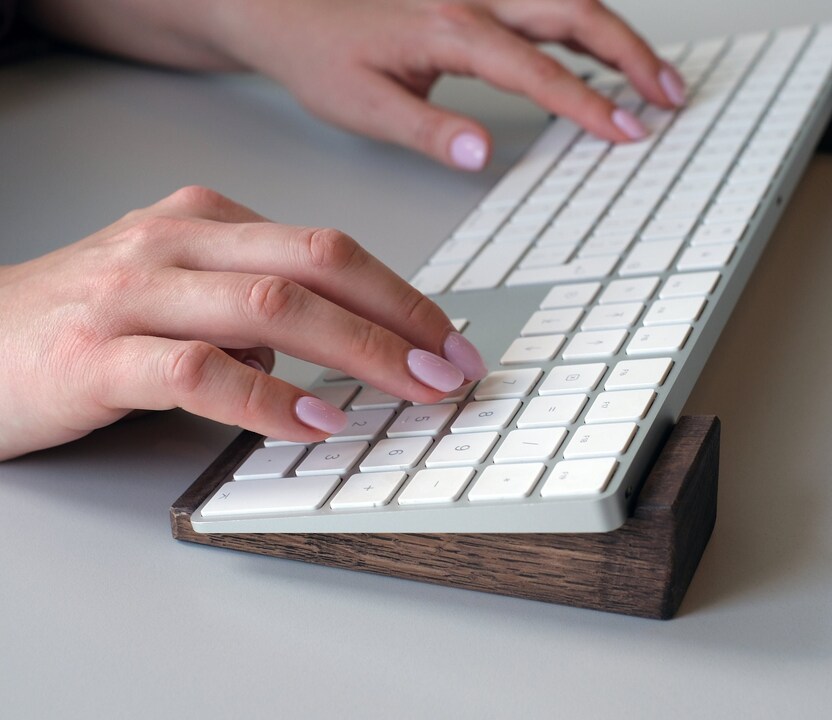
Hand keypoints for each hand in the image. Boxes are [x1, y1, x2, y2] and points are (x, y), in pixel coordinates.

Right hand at [0, 186, 486, 459]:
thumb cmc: (79, 321)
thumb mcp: (176, 288)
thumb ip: (249, 303)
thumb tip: (327, 347)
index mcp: (202, 221)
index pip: (327, 248)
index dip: (401, 295)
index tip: (449, 340)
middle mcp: (175, 244)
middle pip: (316, 265)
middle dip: (400, 318)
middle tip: (450, 366)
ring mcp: (135, 295)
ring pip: (271, 308)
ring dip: (358, 355)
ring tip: (409, 391)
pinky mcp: (98, 356)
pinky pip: (201, 372)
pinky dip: (267, 399)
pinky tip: (312, 422)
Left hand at [27, 0, 685, 168]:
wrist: (280, 5)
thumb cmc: (317, 51)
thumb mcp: (362, 104)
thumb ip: (426, 128)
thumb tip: (480, 153)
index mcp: (449, 27)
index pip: (539, 69)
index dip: (591, 103)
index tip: (630, 131)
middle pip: (574, 11)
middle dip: (631, 54)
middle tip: (670, 95)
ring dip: (617, 33)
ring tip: (656, 74)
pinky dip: (584, 21)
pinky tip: (600, 47)